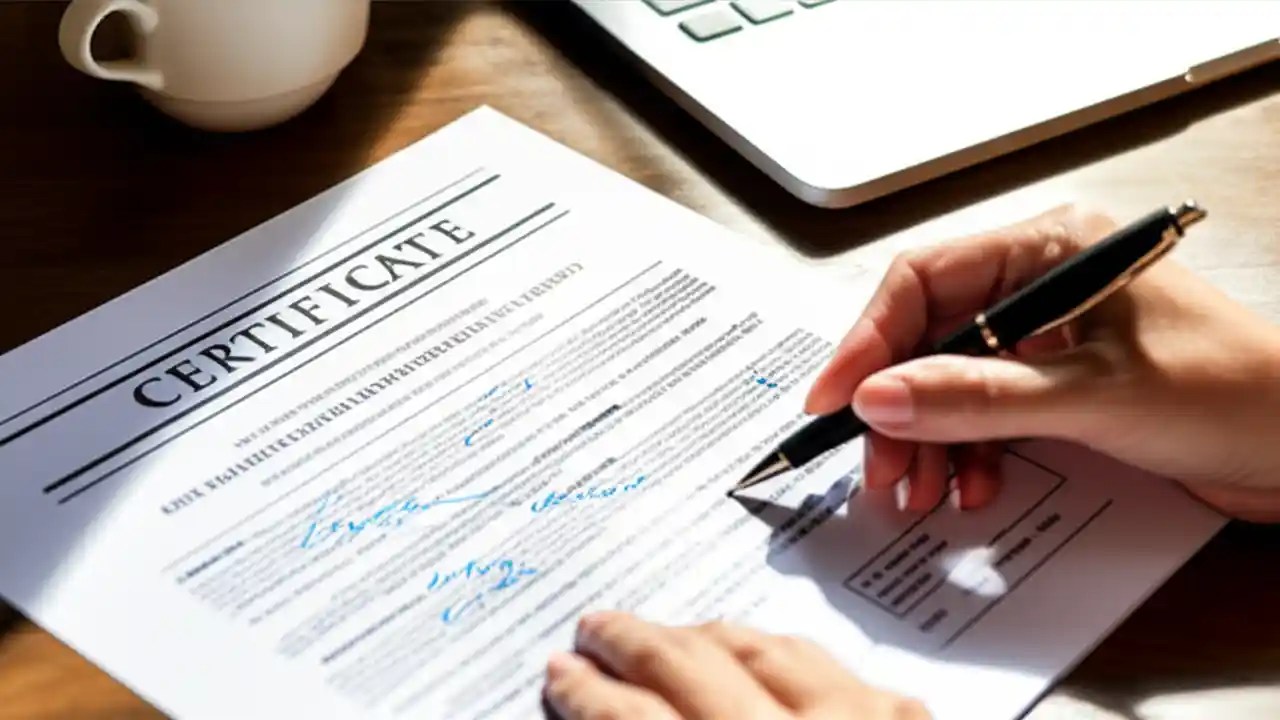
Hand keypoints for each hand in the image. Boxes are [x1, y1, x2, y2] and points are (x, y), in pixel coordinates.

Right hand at [543, 611, 929, 719]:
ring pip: (766, 648)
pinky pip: (835, 666)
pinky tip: (762, 648)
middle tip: (596, 628)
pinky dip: (785, 654)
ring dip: (705, 636)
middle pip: (692, 666)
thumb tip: (608, 714)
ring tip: (667, 630)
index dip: (589, 696)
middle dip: (632, 642)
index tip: (562, 674)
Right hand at [804, 204, 1279, 521]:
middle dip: (898, 408)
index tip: (832, 399)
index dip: (866, 341)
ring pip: (950, 380)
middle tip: (880, 467)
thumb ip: (975, 398)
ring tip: (923, 492)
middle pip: (928, 337)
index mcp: (1048, 248)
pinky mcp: (1058, 383)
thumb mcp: (1090, 396)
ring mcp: (1048, 335)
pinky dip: (969, 452)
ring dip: (930, 440)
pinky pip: (984, 411)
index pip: (923, 280)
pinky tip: (974, 487)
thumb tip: (878, 398)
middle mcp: (1040, 283)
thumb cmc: (1233, 392)